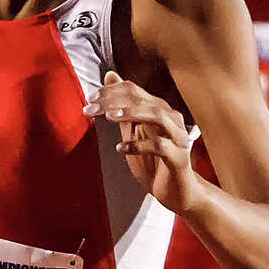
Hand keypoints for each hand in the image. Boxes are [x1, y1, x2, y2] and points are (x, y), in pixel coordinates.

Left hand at [85, 71, 196, 213]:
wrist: (176, 192)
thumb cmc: (154, 163)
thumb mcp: (132, 132)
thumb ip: (122, 108)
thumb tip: (110, 76)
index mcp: (159, 110)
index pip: (134, 90)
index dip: (110, 92)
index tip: (89, 99)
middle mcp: (171, 119)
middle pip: (143, 99)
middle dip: (113, 101)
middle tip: (90, 108)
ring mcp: (177, 137)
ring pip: (157, 115)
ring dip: (132, 113)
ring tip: (110, 117)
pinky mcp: (179, 157)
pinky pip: (160, 145)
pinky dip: (139, 145)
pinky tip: (121, 148)